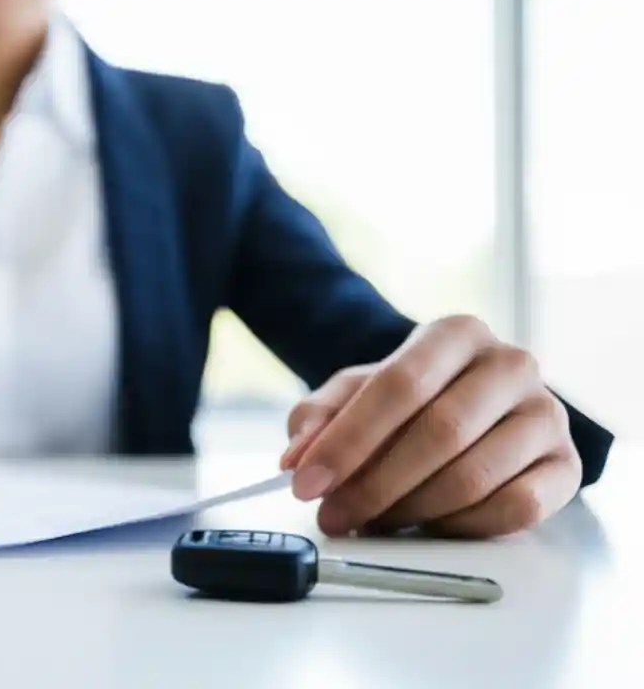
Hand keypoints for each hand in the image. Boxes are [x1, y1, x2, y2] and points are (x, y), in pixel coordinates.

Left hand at [279, 315, 580, 537]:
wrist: (482, 411)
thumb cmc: (412, 402)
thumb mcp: (356, 395)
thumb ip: (318, 418)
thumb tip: (295, 457)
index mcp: (457, 334)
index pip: (399, 385)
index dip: (347, 439)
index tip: (306, 481)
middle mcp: (511, 365)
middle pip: (439, 432)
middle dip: (374, 484)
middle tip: (333, 514)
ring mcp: (546, 415)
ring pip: (473, 476)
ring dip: (411, 510)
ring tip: (373, 521)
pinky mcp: (566, 467)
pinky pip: (514, 509)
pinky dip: (461, 527)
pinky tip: (429, 525)